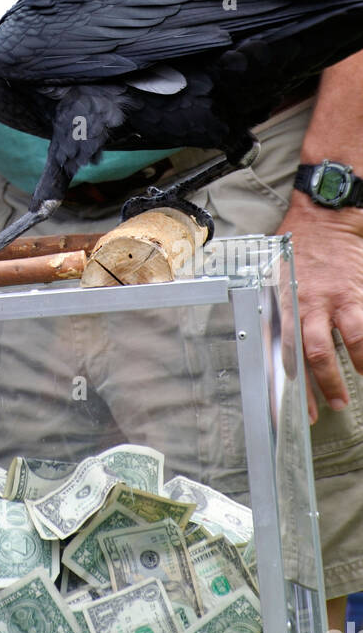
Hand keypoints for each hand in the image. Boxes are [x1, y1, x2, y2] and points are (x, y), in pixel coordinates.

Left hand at [277, 196, 362, 421]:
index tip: (302, 411)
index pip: (284, 355)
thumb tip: (284, 356)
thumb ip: (284, 319)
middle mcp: (307, 305)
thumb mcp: (278, 286)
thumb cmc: (297, 255)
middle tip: (336, 404)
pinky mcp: (356, 291)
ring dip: (360, 365)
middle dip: (327, 385)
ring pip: (350, 341)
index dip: (293, 387)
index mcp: (284, 307)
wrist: (322, 221)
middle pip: (315, 354)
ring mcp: (335, 298)